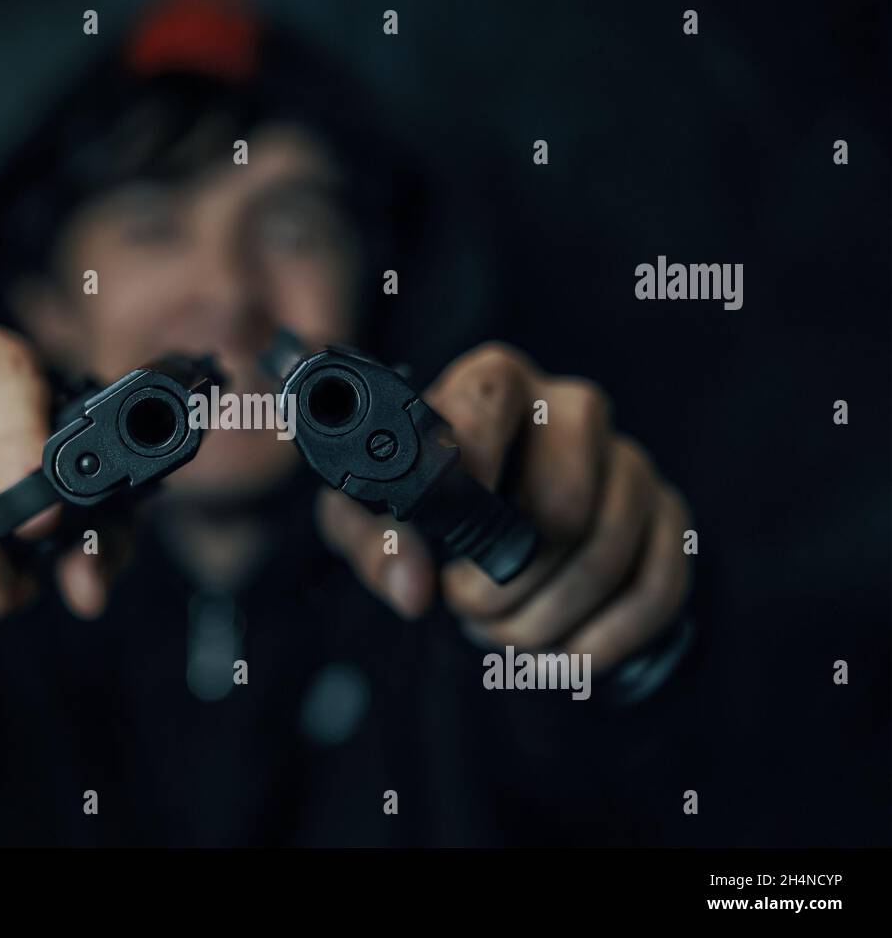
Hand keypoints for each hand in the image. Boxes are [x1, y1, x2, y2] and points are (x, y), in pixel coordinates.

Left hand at [317, 342, 692, 671]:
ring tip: (500, 633)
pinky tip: (556, 657)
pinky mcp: (667, 515)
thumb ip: (374, 544)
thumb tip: (412, 588)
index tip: (444, 536)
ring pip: (605, 555)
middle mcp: (571, 409)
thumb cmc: (425, 504)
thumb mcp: (372, 514)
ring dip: (544, 620)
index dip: (464, 477)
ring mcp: (628, 461)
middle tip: (467, 606)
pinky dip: (601, 641)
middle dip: (506, 583)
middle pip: (561, 505)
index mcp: (492, 383)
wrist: (491, 514)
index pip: (489, 399)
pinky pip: (657, 589)